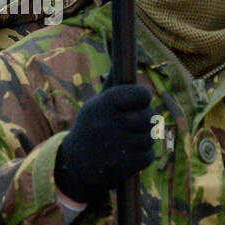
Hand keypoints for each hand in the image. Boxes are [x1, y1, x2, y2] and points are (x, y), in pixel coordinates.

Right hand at [54, 83, 155, 202]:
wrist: (75, 165)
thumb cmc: (91, 129)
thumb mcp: (95, 105)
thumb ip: (112, 85)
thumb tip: (121, 58)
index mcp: (102, 105)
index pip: (141, 94)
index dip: (143, 97)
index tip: (141, 101)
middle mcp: (107, 124)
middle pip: (149, 117)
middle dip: (147, 119)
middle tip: (137, 122)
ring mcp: (115, 146)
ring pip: (150, 138)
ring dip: (144, 139)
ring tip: (129, 140)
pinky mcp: (121, 166)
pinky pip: (148, 156)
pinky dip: (142, 156)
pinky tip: (128, 155)